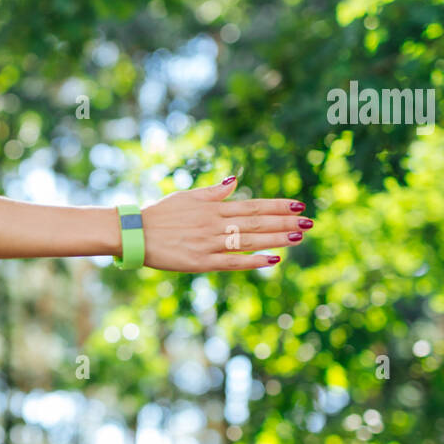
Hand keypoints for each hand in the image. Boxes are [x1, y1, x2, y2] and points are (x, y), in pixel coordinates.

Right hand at [139, 175, 313, 271]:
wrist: (134, 233)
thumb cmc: (159, 214)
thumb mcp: (186, 197)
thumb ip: (213, 192)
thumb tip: (235, 181)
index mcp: (212, 207)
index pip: (252, 205)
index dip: (277, 205)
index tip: (299, 204)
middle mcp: (214, 224)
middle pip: (257, 222)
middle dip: (285, 221)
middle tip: (309, 221)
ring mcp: (209, 243)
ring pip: (249, 240)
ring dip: (276, 238)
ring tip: (299, 237)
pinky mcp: (201, 262)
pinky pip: (233, 261)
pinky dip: (254, 260)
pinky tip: (273, 259)